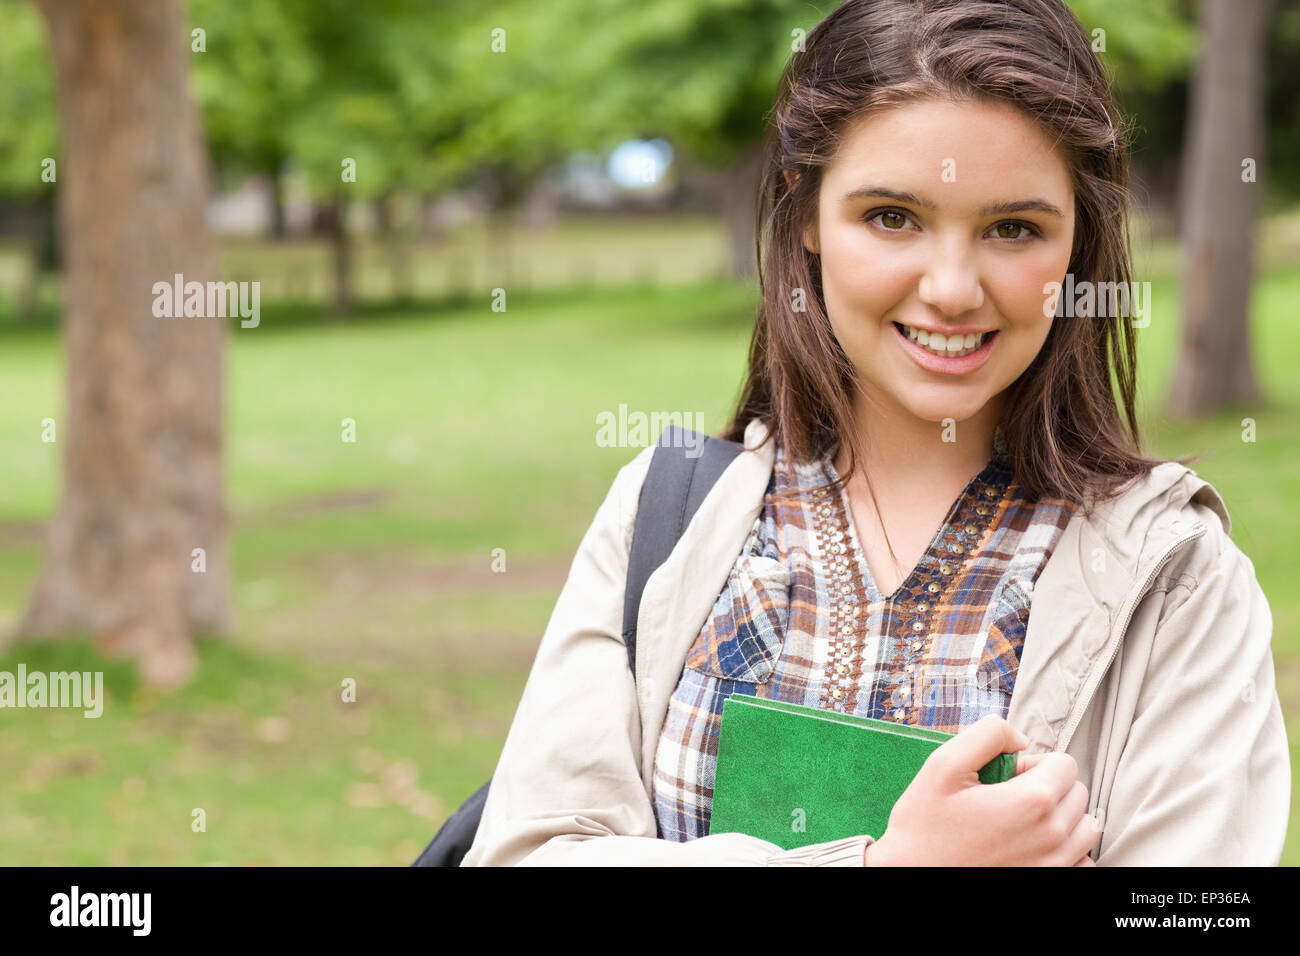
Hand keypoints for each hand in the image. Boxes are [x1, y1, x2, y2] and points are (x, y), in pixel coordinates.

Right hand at [863, 714, 1101, 865]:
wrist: (911, 873)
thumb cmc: (924, 825)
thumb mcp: (944, 764)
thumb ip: (989, 734)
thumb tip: (1021, 739)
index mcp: (1032, 802)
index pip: (1065, 763)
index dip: (1032, 763)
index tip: (1004, 778)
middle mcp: (1052, 836)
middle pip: (1077, 792)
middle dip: (1047, 786)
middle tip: (1006, 798)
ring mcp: (1055, 865)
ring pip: (1086, 826)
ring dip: (1061, 817)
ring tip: (1022, 821)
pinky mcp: (1050, 881)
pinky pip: (1083, 861)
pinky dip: (1067, 851)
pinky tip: (1034, 847)